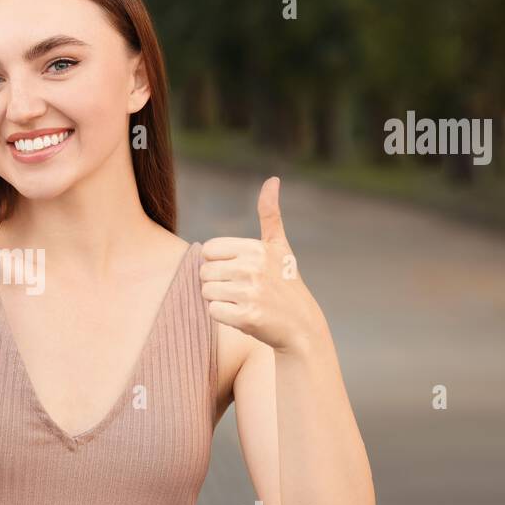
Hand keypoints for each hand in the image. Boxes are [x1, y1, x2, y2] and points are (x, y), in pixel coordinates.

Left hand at [199, 176, 324, 352]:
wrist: (301, 326)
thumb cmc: (284, 283)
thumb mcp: (279, 246)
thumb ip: (270, 214)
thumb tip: (273, 179)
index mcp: (255, 248)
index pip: (208, 251)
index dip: (219, 263)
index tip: (240, 271)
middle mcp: (252, 267)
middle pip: (204, 273)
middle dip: (218, 283)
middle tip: (243, 290)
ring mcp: (250, 292)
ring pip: (206, 292)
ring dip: (220, 300)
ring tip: (244, 302)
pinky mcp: (246, 317)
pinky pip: (213, 311)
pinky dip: (224, 316)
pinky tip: (243, 316)